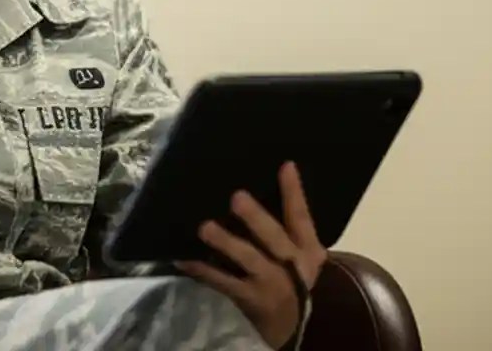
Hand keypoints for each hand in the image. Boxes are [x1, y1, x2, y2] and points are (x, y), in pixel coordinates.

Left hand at [175, 162, 328, 349]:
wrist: (290, 326)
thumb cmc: (289, 277)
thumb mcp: (297, 254)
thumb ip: (283, 226)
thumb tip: (258, 183)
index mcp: (308, 249)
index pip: (301, 217)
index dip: (294, 193)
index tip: (285, 166)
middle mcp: (294, 266)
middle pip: (275, 239)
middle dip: (257, 219)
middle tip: (237, 197)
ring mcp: (271, 285)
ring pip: (250, 260)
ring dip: (227, 243)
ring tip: (205, 227)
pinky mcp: (250, 300)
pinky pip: (223, 282)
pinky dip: (203, 270)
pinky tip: (183, 257)